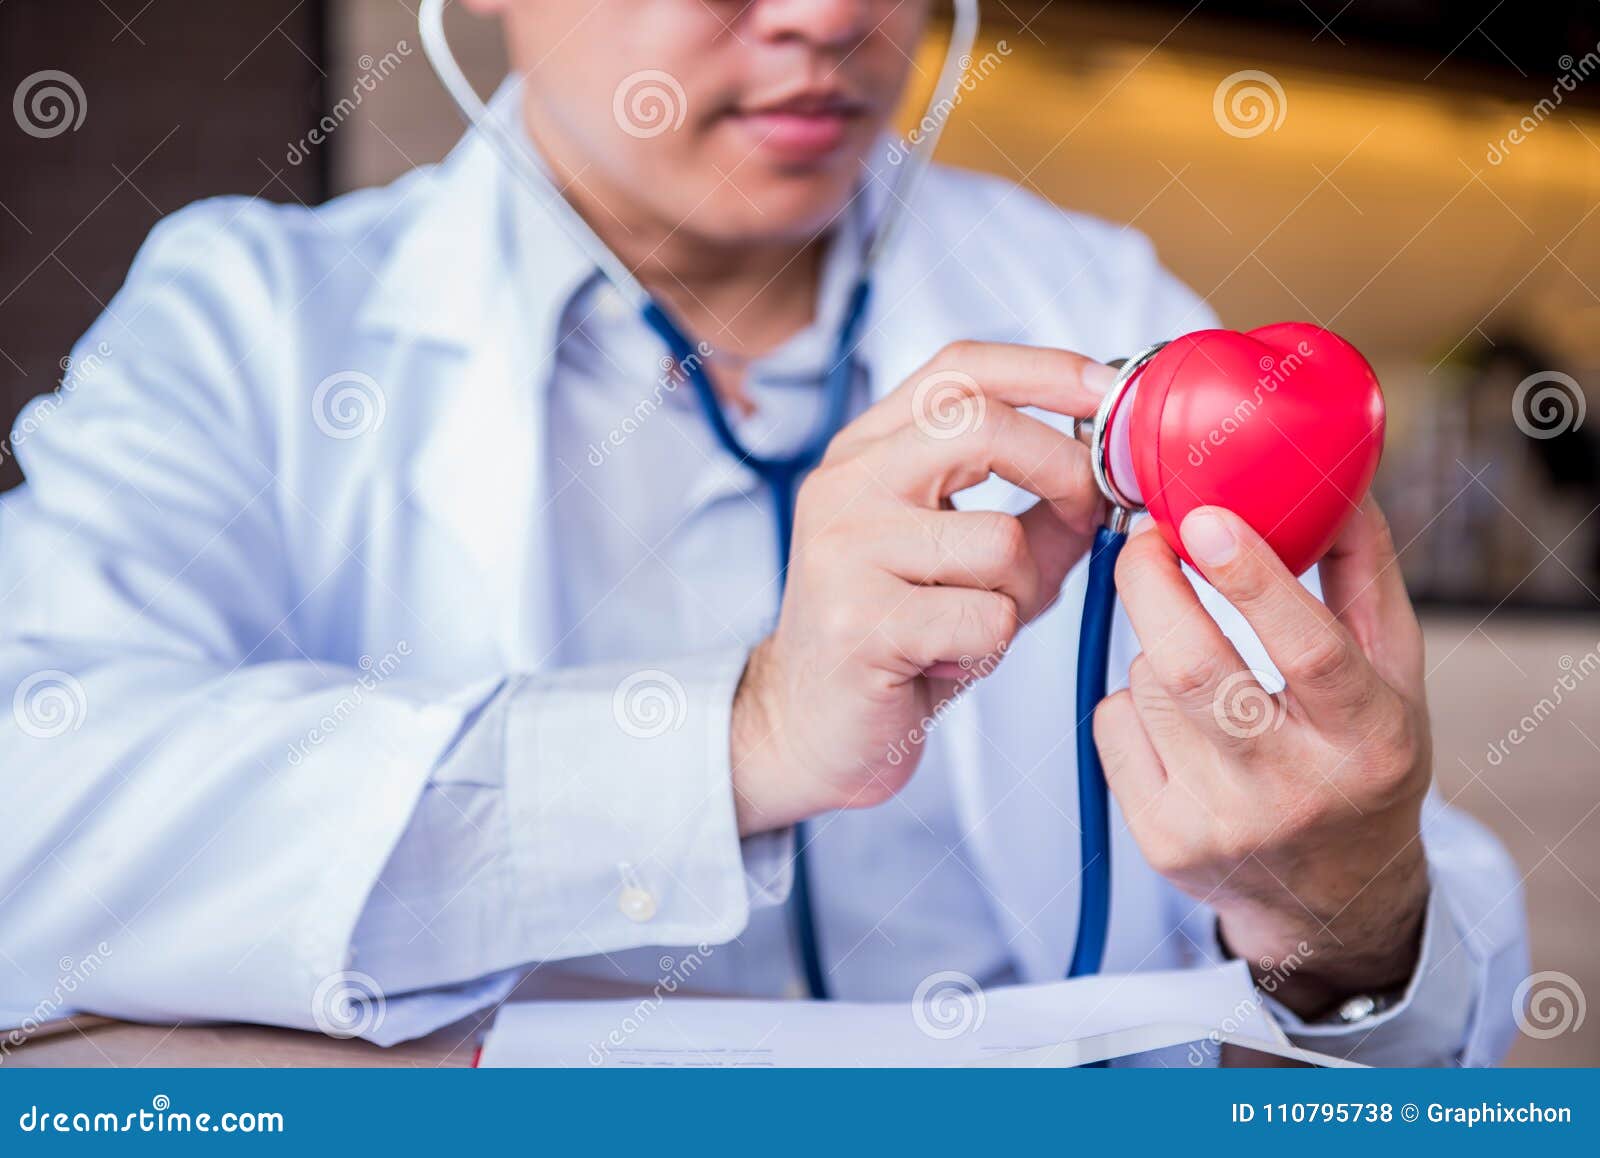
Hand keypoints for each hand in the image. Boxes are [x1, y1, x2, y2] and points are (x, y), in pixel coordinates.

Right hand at [732, 342, 1116, 834]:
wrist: (808, 727)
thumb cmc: (898, 638)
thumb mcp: (973, 562)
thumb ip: (1042, 513)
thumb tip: (1118, 477)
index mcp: (868, 451)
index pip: (958, 369)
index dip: (1046, 368)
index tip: (1110, 390)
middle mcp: (845, 484)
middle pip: (979, 425)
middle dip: (1063, 468)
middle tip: (1092, 511)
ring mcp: (844, 549)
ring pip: (999, 539)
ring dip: (1022, 593)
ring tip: (979, 624)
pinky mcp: (860, 622)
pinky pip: (986, 617)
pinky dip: (991, 647)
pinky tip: (947, 661)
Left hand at [1096, 496, 1431, 1017]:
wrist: (1332, 898)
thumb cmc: (1360, 757)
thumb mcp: (1390, 672)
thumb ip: (1361, 572)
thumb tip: (1330, 476)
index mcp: (1369, 738)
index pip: (1310, 652)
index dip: (1255, 581)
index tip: (1205, 518)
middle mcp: (1295, 789)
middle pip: (1192, 668)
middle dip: (1152, 583)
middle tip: (1150, 540)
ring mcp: (1220, 822)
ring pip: (1145, 685)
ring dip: (1157, 648)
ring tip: (1199, 665)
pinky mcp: (1162, 841)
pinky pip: (1112, 725)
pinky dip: (1131, 700)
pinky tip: (1174, 722)